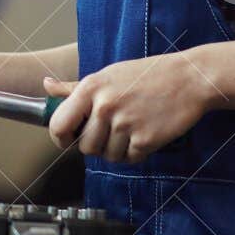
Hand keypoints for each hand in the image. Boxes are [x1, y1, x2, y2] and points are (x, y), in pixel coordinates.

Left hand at [43, 52, 214, 161]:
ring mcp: (125, 123)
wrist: (188, 79)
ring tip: (130, 129)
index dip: (61, 139)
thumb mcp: (107, 74)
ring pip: (107, 156)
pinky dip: (136, 153)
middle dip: (96, 145)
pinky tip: (144, 135)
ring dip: (117, 150)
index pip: (59, 125)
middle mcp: (104, 106)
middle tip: (112, 131)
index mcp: (90, 88)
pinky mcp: (145, 139)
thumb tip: (46, 86)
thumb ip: (74, 86)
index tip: (69, 140)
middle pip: (85, 147)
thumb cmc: (147, 75)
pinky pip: (129, 159)